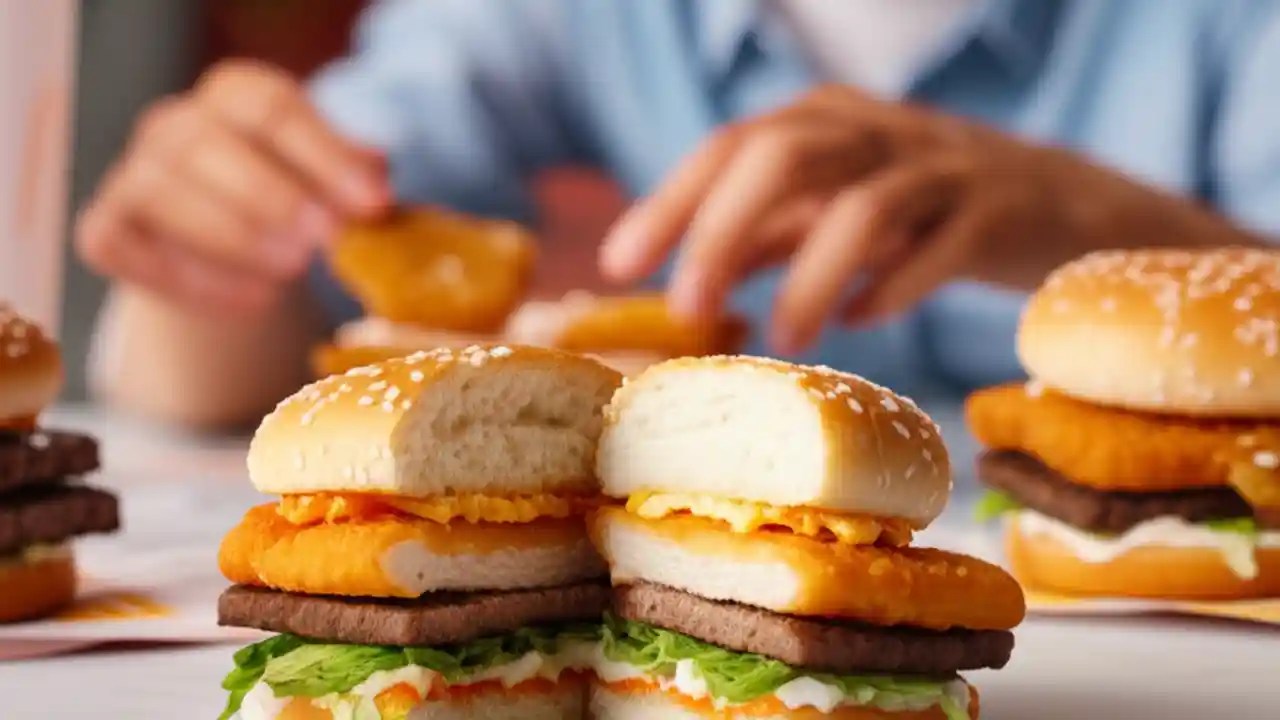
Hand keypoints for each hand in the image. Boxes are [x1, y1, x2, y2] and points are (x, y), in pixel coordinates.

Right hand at [76, 60, 391, 313]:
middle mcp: (174, 124)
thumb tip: (378, 197)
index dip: (324, 155)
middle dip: (275, 196)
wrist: (232, 261)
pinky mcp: (106, 232)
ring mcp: (132, 175)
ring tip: (292, 272)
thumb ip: (357, 181)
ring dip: (234, 237)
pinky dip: (195, 280)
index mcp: (235, 96)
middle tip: (325, 242)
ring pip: (164, 192)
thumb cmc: (296, 206)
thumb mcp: (334, 185)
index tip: (372, 204)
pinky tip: (255, 301)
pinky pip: (132, 249)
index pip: (272, 107)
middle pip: (210, 143)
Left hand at [599, 85, 1239, 353]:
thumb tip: (675, 280)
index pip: (731, 147)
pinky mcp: (1000, 212)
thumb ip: (762, 235)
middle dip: (722, 231)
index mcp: (826, 120)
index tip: (619, 266)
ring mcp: (943, 166)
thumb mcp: (830, 211)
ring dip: (811, 274)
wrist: (1060, 204)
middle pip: (784, 157)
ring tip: (781, 336)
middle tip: (686, 310)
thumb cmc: (923, 210)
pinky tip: (861, 321)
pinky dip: (895, 287)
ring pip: (865, 204)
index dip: (669, 202)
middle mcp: (878, 130)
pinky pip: (943, 247)